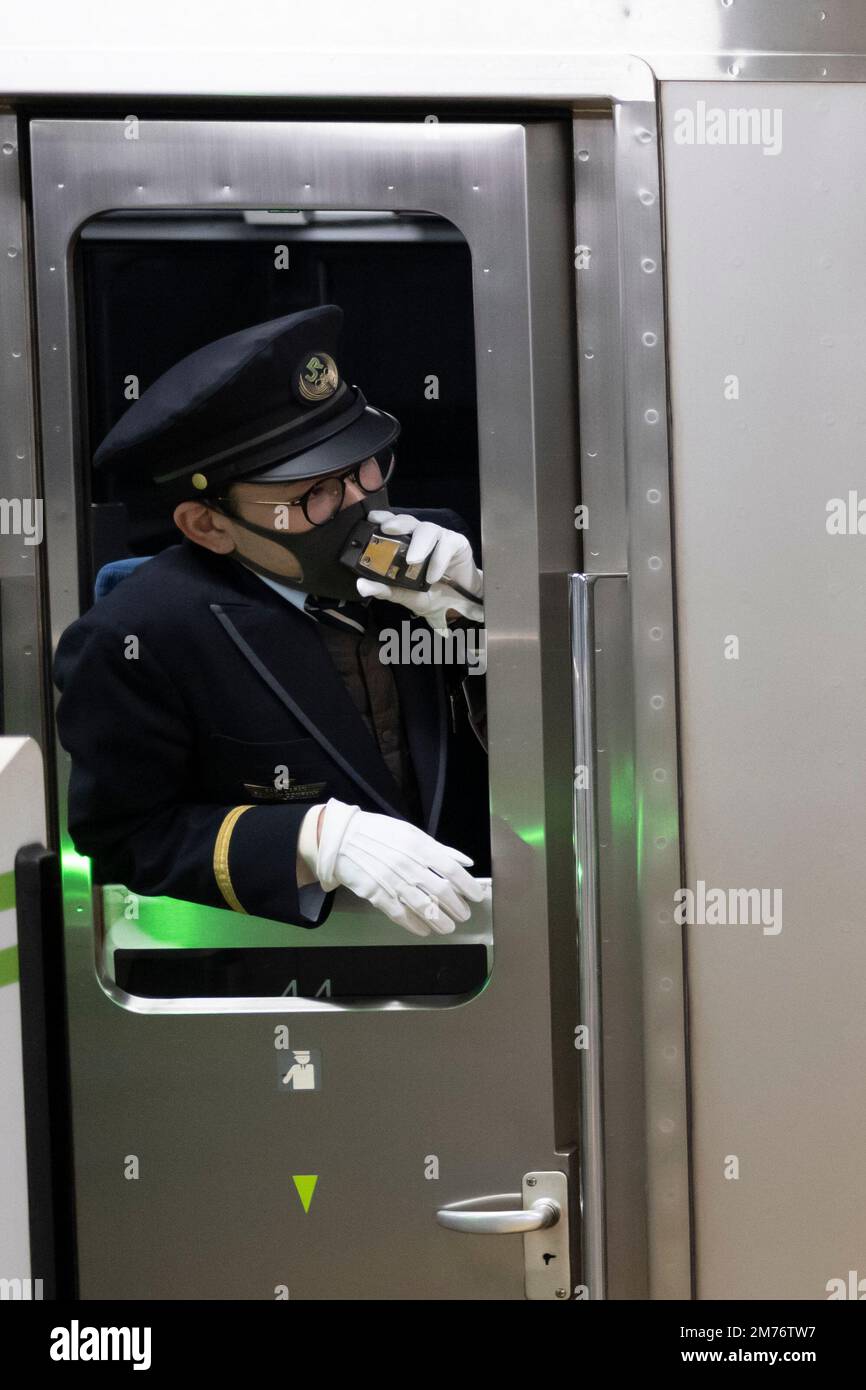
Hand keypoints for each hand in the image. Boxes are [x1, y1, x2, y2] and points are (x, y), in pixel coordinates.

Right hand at [311, 798, 486, 936]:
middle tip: (464, 914)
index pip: (451, 870)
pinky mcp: (377, 895)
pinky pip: (400, 914)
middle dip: (457, 906)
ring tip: (449, 926)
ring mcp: (392, 881)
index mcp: (420, 847)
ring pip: (423, 907)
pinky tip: (425, 930)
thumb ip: (441, 849)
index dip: (467, 886)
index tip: (476, 896)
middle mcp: (409, 865)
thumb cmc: (380, 834)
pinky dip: (415, 925)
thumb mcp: (412, 834)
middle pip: (440, 891)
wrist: (343, 839)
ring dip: (440, 920)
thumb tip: (466, 862)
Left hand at [355, 511, 483, 634]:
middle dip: (398, 523)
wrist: (460, 606)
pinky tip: (433, 575)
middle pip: (409, 521)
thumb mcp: (406, 596)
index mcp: (406, 544)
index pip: (393, 526)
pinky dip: (439, 559)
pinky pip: (447, 544)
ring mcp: (440, 538)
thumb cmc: (432, 595)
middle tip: (387, 529)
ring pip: (428, 529)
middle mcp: (421, 537)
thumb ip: (385, 590)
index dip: (382, 518)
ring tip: (413, 561)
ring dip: (419, 544)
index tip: (371, 518)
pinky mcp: (457, 543)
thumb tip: (361, 586)